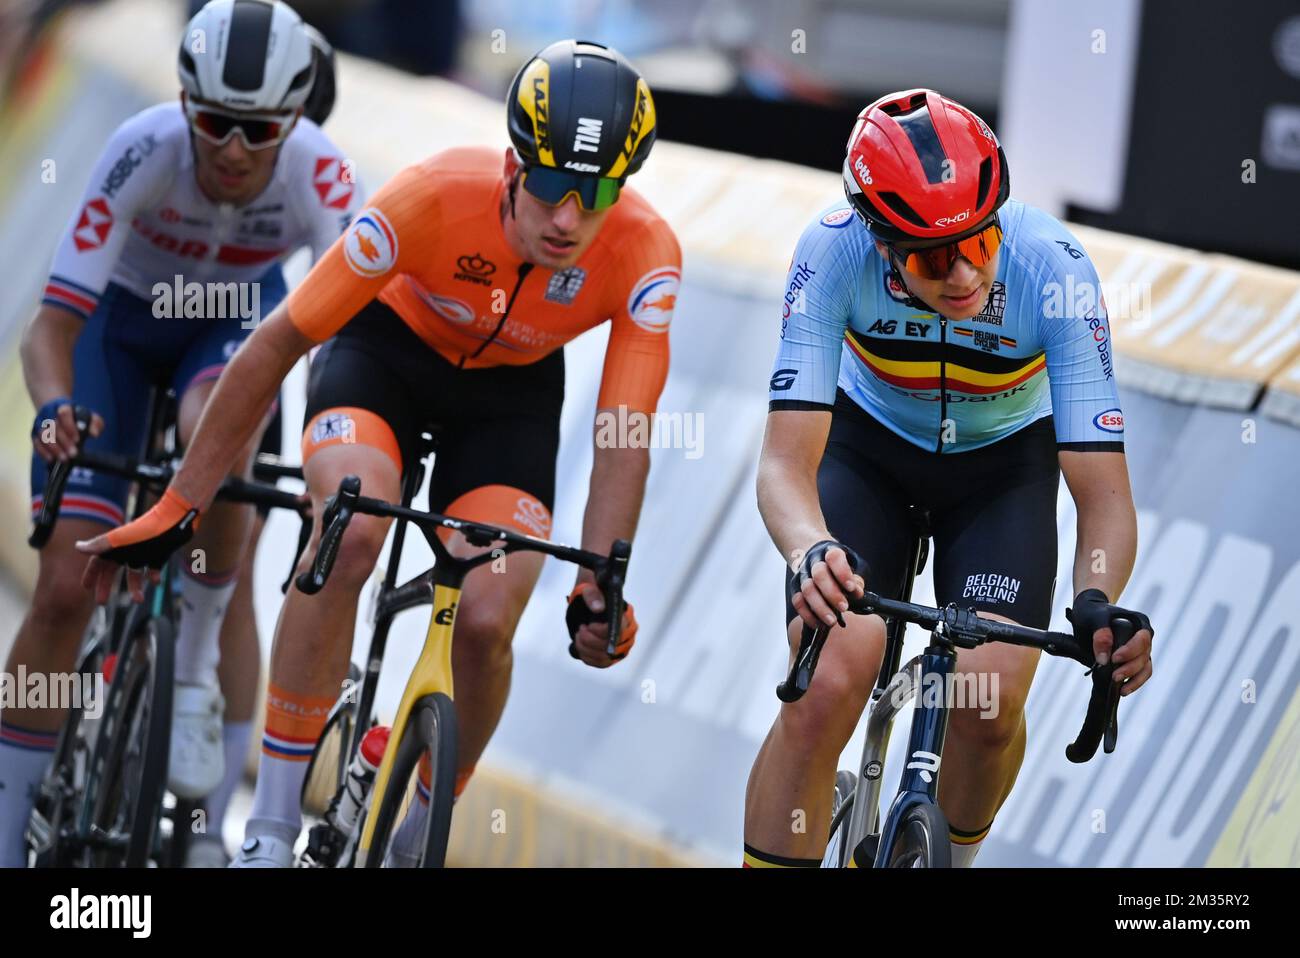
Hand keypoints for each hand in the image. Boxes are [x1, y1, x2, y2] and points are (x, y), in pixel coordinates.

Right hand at [31, 398, 102, 461]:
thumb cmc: (76, 416)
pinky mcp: (34, 433)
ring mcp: (39, 422)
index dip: (70, 427)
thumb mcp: (90, 416)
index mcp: (62, 406)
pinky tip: (51, 459)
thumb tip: (94, 433)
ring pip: (42, 435)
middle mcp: (48, 413)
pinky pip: (36, 442)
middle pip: (53, 426)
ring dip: (53, 448)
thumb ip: (95, 423)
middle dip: (64, 441)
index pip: (64, 413)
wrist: (56, 411)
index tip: (77, 440)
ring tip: (64, 458)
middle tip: (73, 454)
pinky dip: (43, 451)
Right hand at [76, 487, 200, 603]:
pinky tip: (156, 581)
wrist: (175, 520)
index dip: (91, 573)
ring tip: (138, 600)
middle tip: (102, 602)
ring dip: (134, 587)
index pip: (98, 561)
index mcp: (115, 545)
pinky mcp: (159, 555)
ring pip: (134, 574)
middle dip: (106, 586)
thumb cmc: (147, 529)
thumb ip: (101, 545)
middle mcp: (127, 549)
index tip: (86, 587)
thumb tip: (77, 547)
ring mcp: (143, 552)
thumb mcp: (122, 539)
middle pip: (112, 570)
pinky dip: (153, 577)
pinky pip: (153, 570)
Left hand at [566, 582, 636, 667]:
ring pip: (606, 657)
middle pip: (612, 646)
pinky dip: (587, 657)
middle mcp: (629, 632)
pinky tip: (580, 646)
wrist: (588, 605)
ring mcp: (623, 646)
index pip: (619, 629)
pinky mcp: (614, 656)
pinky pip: (602, 663)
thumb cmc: (591, 596)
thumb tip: (598, 608)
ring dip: (586, 649)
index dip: (601, 631)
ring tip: (579, 636)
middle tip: (580, 629)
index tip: (588, 625)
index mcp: (627, 615)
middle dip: (590, 640)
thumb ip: (593, 595)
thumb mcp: (589, 589)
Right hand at [788, 539, 866, 629]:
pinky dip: (807, 615)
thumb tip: (857, 593)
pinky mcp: (795, 588)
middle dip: (832, 593)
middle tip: (844, 608)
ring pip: (807, 589)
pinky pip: (797, 601)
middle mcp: (814, 561)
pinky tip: (819, 624)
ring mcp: (802, 574)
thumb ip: (857, 580)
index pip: (834, 557)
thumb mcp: (854, 568)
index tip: (851, 588)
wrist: (819, 559)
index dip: (842, 573)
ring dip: (820, 607)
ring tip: (832, 621)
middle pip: (819, 574)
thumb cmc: (841, 567)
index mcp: (830, 552)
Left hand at [1066, 588, 1153, 695]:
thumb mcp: (1093, 617)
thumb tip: (1104, 659)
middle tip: (1114, 677)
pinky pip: (1140, 674)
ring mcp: (1140, 650)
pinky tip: (1122, 690)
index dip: (1130, 651)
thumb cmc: (1092, 611)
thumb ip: (1100, 634)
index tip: (1114, 658)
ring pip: (1145, 668)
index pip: (1142, 639)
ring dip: (1134, 680)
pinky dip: (1133, 683)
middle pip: (1144, 656)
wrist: (1088, 613)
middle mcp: (1143, 637)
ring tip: (1121, 690)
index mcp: (1139, 622)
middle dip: (1130, 669)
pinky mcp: (1133, 661)